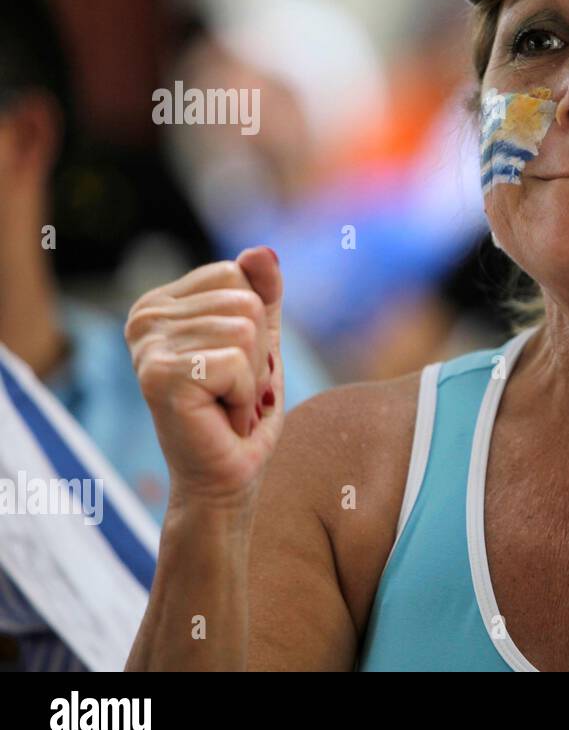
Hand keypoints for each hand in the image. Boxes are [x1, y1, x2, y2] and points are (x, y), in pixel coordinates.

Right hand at [125, 246, 285, 507]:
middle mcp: (144, 318)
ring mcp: (147, 346)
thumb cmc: (239, 411)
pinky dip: (244, 395)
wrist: (225, 478)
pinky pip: (239, 361)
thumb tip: (262, 250)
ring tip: (225, 404)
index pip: (238, 273)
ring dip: (252, 378)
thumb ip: (263, 293)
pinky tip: (220, 417)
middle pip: (245, 301)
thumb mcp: (260, 341)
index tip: (233, 367)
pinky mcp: (160, 375)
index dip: (256, 325)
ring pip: (246, 330)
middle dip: (257, 354)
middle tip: (231, 392)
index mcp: (161, 303)